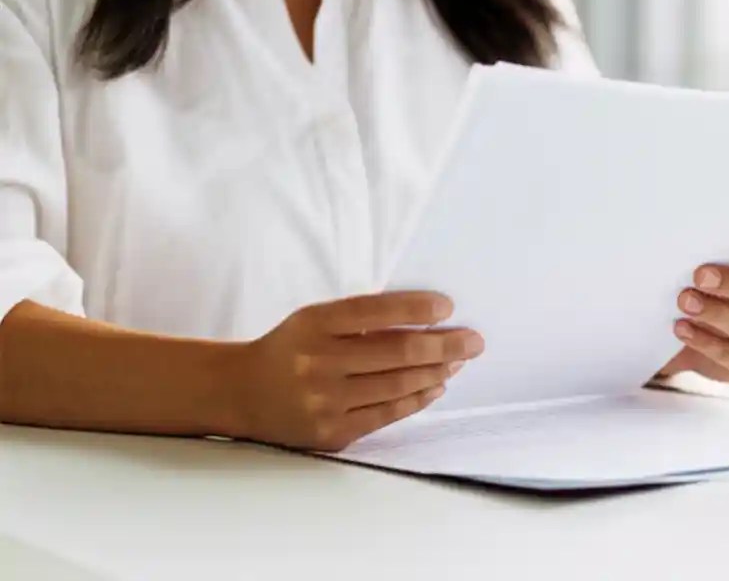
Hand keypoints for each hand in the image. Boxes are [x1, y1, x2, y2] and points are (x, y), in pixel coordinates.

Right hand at [230, 291, 483, 450]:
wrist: (241, 393)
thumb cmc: (290, 348)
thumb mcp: (315, 319)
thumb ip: (361, 317)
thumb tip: (427, 319)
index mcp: (313, 325)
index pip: (374, 312)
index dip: (415, 309)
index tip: (448, 307)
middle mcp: (318, 363)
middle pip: (396, 353)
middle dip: (444, 345)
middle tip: (474, 340)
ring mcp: (324, 402)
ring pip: (397, 385)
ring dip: (437, 372)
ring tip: (460, 360)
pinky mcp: (332, 432)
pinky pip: (387, 414)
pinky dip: (418, 398)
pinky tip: (437, 385)